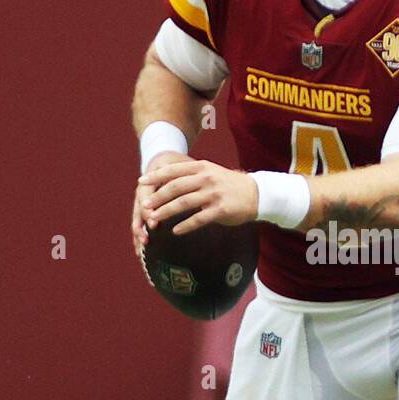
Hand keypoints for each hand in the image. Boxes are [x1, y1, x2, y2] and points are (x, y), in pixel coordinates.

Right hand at [132, 149, 183, 254]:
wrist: (168, 158)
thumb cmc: (177, 163)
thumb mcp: (178, 165)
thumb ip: (177, 174)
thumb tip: (185, 184)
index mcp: (149, 181)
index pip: (144, 197)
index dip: (147, 210)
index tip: (152, 222)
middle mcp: (143, 193)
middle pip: (137, 212)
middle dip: (141, 226)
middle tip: (146, 240)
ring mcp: (142, 202)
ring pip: (137, 219)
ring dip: (138, 233)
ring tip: (142, 247)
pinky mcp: (145, 209)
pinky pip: (140, 224)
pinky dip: (140, 235)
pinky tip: (140, 250)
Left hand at [140, 158, 259, 234]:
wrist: (257, 194)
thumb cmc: (230, 185)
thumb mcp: (211, 173)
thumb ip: (192, 175)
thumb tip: (168, 180)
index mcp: (202, 168)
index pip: (174, 170)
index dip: (156, 176)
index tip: (141, 181)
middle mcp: (206, 179)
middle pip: (176, 187)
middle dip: (158, 197)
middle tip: (145, 206)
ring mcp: (213, 194)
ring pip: (184, 203)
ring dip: (166, 212)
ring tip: (154, 220)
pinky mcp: (220, 210)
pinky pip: (199, 219)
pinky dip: (185, 226)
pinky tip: (175, 231)